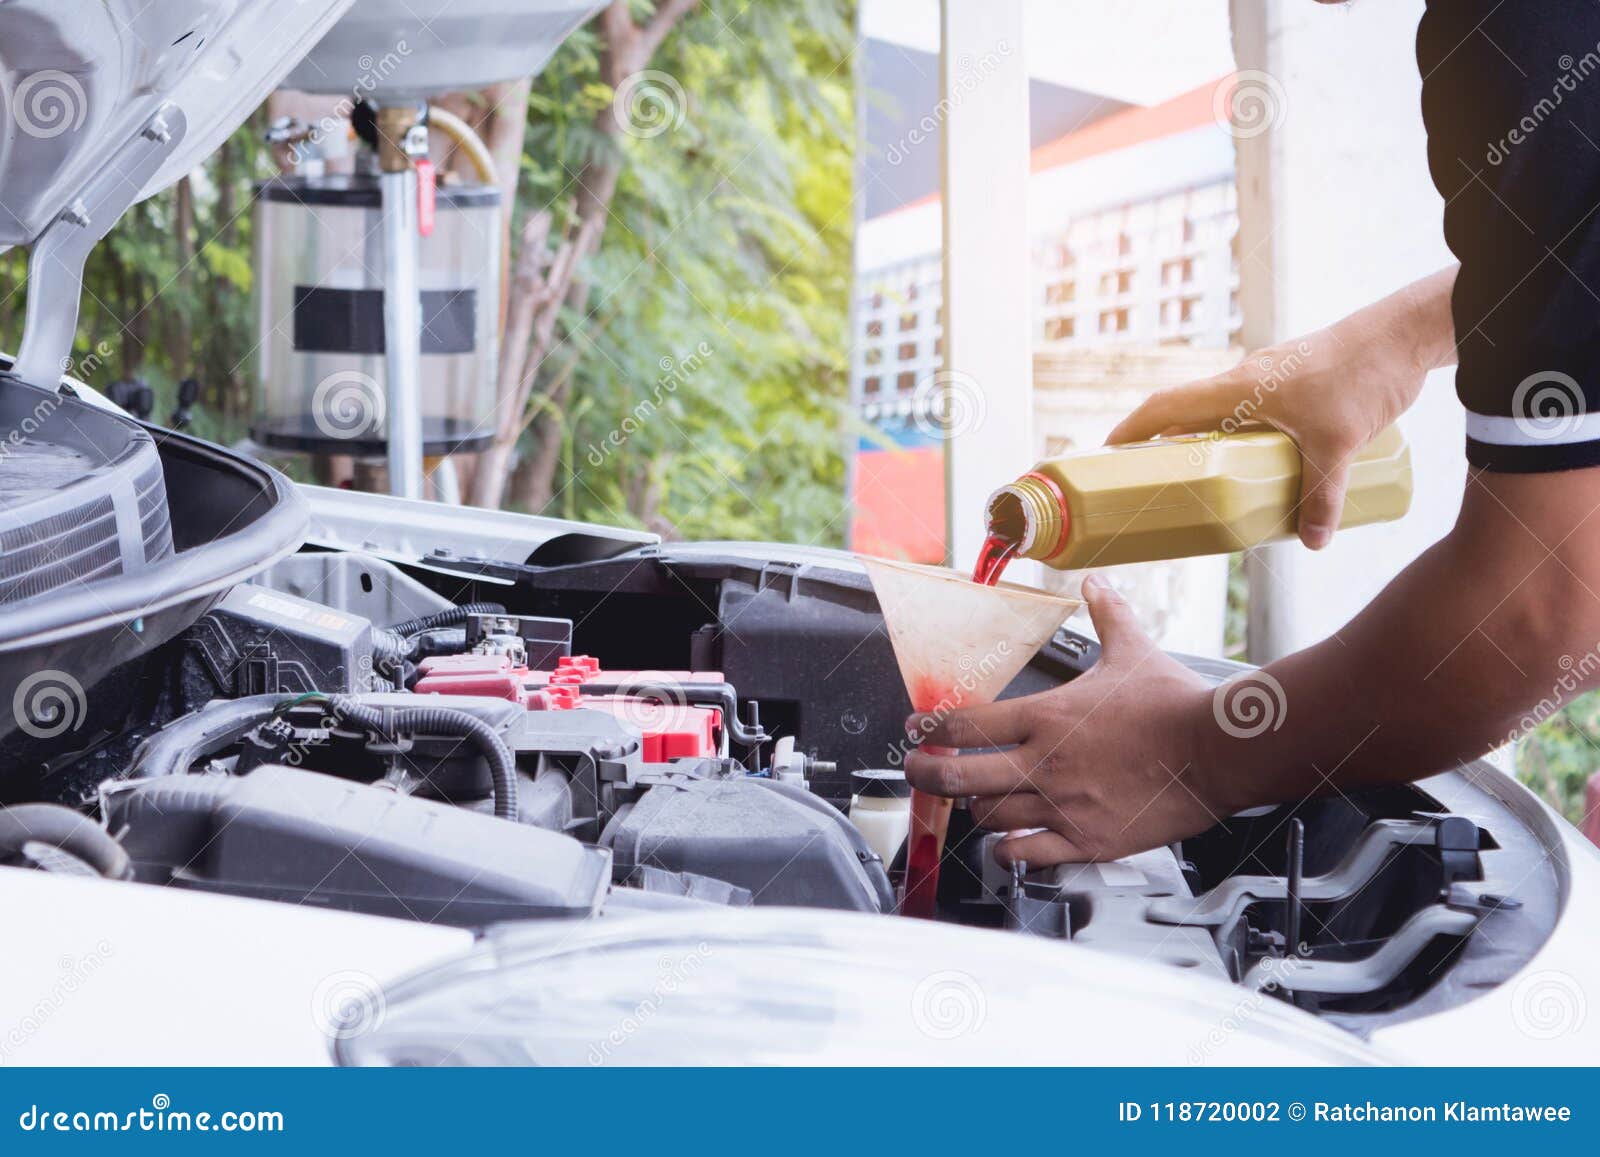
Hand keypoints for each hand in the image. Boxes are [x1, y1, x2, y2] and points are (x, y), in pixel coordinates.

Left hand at [903, 576, 1230, 867]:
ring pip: (989, 817)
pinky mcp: (1087, 839)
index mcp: (1047, 717)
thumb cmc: (1177, 703)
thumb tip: (1098, 584)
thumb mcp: (1133, 650)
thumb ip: (1107, 616)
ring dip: (975, 810)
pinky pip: (1028, 854)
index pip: (965, 725)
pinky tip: (1006, 845)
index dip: (930, 731)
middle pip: (957, 777)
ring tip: (973, 803)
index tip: (917, 732)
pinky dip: (1009, 851)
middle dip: (926, 776)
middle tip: (916, 773)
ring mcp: (1063, 805)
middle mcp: (1045, 763)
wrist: (1218, 750)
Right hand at [1106, 267, 1455, 549]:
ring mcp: (1270, 377)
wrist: (1406, 333)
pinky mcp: (1295, 379)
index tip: (1107, 453)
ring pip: (1222, 412)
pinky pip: (1252, 411)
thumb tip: (1315, 542)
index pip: (1165, 407)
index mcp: (1237, 388)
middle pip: (1188, 412)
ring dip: (1206, 440)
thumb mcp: (1339, 445)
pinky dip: (1241, 434)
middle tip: (1156, 481)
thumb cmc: (1362, 375)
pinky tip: (1263, 460)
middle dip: (1166, 445)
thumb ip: (1323, 496)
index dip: (1131, 429)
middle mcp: (1245, 379)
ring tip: (1207, 479)